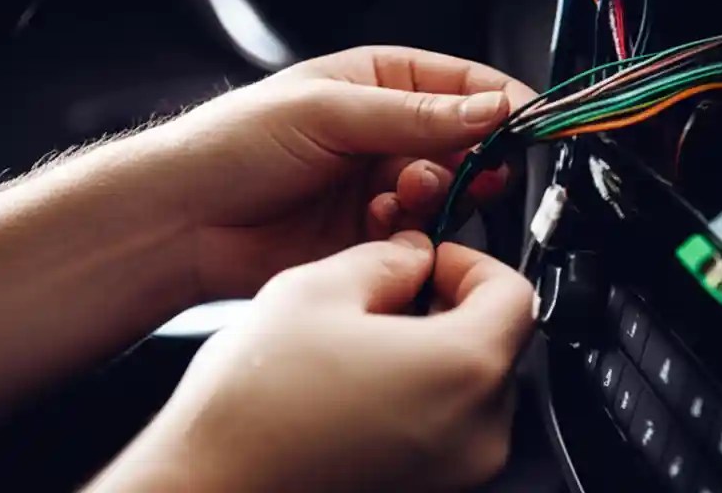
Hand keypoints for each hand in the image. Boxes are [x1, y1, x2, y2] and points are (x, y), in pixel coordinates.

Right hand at [91, 232, 535, 492]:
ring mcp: (457, 473)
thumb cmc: (252, 411)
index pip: (514, 292)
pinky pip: (445, 429)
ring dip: (430, 353)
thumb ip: (385, 258)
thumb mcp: (315, 290)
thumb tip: (412, 253)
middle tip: (387, 296)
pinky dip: (416, 399)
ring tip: (359, 346)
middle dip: (447, 306)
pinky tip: (352, 389)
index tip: (428, 260)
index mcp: (465, 370)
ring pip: (469, 386)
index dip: (469, 261)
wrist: (207, 491)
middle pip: (496, 342)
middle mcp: (478, 431)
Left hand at [150, 46, 535, 299]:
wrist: (182, 223)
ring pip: (450, 195)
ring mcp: (382, 188)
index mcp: (379, 83)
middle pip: (468, 144)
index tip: (529, 126)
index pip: (464, 85)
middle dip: (474, 160)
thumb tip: (492, 108)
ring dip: (436, 199)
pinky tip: (380, 227)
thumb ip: (416, 116)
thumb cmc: (233, 145)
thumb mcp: (329, 112)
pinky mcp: (373, 239)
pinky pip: (422, 238)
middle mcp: (387, 134)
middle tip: (472, 173)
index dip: (502, 104)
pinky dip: (412, 235)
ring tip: (400, 199)